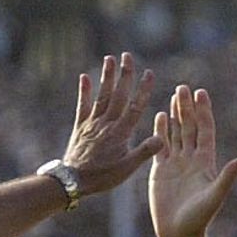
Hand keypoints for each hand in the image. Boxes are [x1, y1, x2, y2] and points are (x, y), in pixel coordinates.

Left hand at [62, 52, 163, 197]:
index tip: (150, 73)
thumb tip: (162, 138)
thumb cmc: (103, 177)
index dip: (143, 89)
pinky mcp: (81, 126)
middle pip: (119, 95)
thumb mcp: (127, 168)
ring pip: (102, 96)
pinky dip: (84, 91)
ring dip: (107, 77)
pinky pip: (83, 105)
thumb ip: (144, 152)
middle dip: (125, 75)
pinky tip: (85, 76)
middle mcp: (107, 123)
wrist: (73, 181)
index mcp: (121, 133)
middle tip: (128, 56)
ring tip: (110, 58)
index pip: (136, 107)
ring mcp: (93, 123)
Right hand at [149, 84, 236, 236]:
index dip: (203, 112)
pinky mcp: (160, 171)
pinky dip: (160, 131)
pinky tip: (159, 116)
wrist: (178, 234)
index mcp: (205, 162)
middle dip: (187, 108)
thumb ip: (227, 176)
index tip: (201, 93)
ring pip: (176, 133)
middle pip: (190, 127)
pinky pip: (161, 146)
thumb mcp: (215, 196)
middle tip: (183, 88)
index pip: (205, 131)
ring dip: (175, 115)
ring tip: (173, 95)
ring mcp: (175, 164)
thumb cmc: (198, 218)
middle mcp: (191, 159)